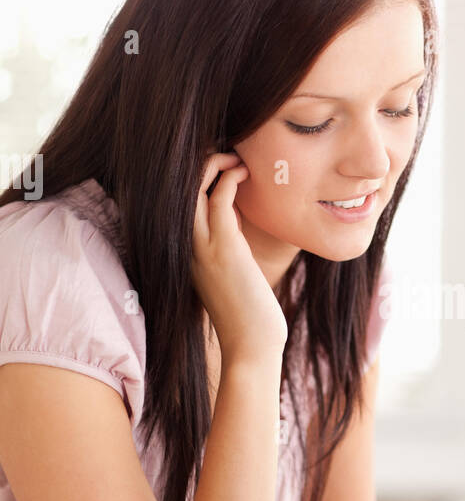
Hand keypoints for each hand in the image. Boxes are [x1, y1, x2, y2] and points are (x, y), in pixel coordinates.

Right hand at [191, 152, 287, 364]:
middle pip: (177, 190)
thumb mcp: (230, 271)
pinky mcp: (224, 249)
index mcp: (185, 252)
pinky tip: (244, 173)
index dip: (191, 176)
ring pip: (192, 189)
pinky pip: (219, 199)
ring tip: (236, 159)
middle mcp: (186, 247)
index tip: (218, 164)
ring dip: (212, 164)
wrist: (251, 347)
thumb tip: (236, 217)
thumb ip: (226, 243)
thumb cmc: (248, 314)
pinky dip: (229, 178)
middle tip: (226, 153)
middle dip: (198, 163)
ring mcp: (202, 248)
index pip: (176, 203)